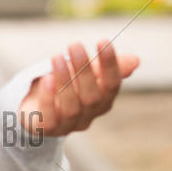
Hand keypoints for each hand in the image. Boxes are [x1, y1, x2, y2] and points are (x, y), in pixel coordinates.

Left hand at [19, 40, 138, 138]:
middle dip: (84, 70)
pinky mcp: (46, 129)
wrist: (36, 108)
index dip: (110, 64)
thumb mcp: (86, 74)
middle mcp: (88, 116)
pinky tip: (45, 79)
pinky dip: (48, 99)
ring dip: (64, 81)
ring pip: (71, 107)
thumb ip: (106, 68)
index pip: (112, 85)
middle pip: (92, 96)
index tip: (103, 41)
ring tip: (56, 57)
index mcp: (102, 102)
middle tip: (75, 45)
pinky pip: (49, 119)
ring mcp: (67, 125)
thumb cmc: (66, 87)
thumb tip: (136, 60)